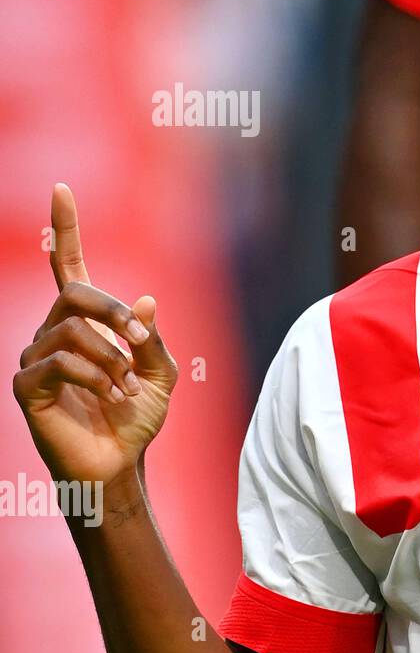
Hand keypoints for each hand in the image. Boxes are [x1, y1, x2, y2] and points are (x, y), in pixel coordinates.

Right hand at [13, 184, 177, 488]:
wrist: (119, 462)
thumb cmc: (136, 418)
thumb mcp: (160, 372)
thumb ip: (150, 337)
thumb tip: (143, 299)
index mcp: (84, 321)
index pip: (68, 265)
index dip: (66, 228)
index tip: (62, 190)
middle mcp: (53, 331)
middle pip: (76, 292)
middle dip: (113, 315)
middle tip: (139, 346)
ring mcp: (35, 357)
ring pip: (74, 331)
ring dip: (112, 361)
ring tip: (126, 390)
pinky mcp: (27, 385)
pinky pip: (60, 361)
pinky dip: (96, 379)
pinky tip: (110, 399)